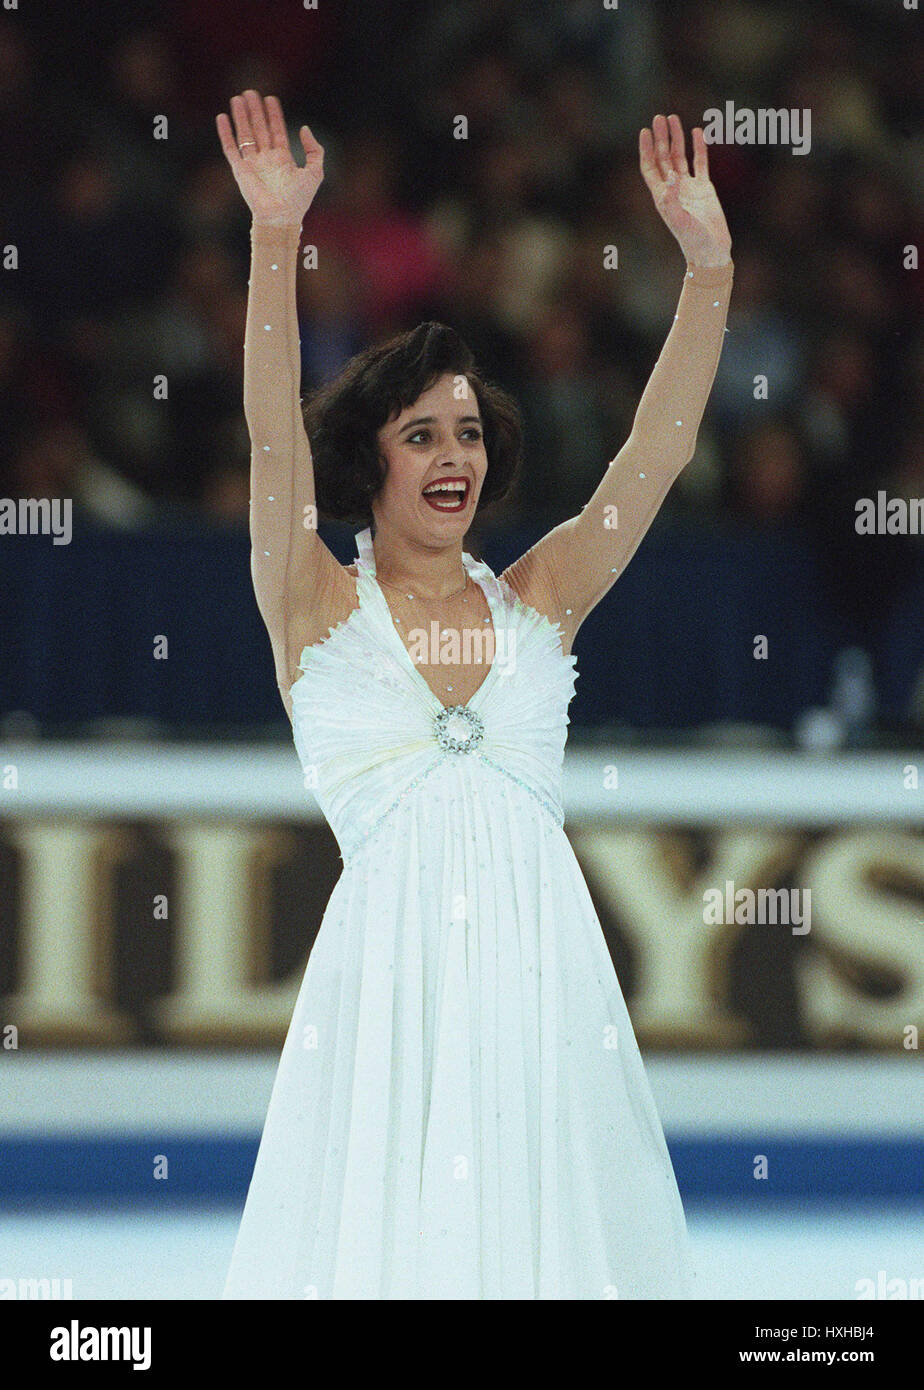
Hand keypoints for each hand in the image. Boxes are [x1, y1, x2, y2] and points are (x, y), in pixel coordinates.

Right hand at [216, 90, 323, 227]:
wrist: (281, 217)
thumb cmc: (299, 200)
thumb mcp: (315, 172)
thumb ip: (314, 150)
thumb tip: (304, 128)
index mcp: (283, 160)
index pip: (277, 131)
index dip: (274, 115)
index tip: (271, 98)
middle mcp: (266, 160)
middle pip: (259, 129)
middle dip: (255, 110)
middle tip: (251, 92)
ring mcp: (252, 164)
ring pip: (245, 134)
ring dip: (241, 116)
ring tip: (238, 98)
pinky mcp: (240, 170)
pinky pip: (230, 148)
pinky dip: (225, 133)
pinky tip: (222, 118)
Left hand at [639, 114, 730, 267]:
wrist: (712, 251)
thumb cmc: (693, 240)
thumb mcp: (680, 221)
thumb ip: (673, 200)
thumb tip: (672, 177)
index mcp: (662, 196)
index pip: (650, 167)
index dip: (646, 149)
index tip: (645, 130)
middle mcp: (673, 189)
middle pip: (664, 158)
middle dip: (661, 138)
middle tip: (660, 117)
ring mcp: (689, 188)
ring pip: (680, 157)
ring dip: (677, 139)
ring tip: (674, 119)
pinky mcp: (705, 188)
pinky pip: (700, 163)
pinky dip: (699, 148)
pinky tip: (697, 132)